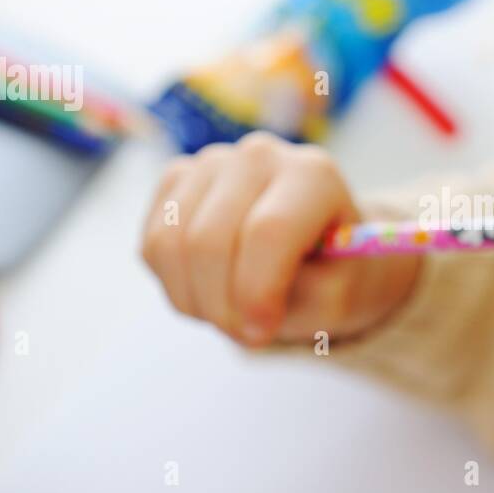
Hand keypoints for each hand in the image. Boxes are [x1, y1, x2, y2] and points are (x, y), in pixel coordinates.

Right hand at [140, 133, 420, 346]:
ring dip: (196, 301)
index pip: (268, 230)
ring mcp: (211, 163)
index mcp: (313, 176)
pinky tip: (211, 289)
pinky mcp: (176, 180)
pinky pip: (153, 245)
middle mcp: (259, 156)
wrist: (318, 250)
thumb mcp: (340, 296)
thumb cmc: (333, 274)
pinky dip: (175, 284)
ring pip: (171, 245)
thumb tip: (252, 310)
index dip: (256, 292)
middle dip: (222, 307)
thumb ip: (306, 299)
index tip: (261, 333)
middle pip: (210, 240)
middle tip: (248, 335)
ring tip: (231, 316)